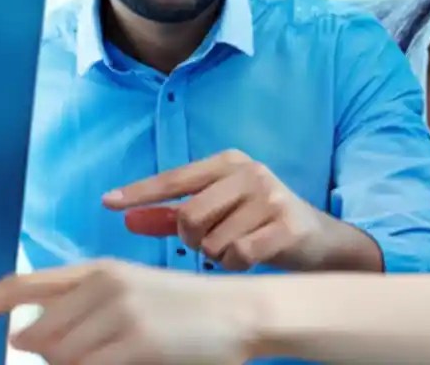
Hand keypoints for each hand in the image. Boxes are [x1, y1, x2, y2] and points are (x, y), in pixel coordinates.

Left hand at [0, 260, 262, 364]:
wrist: (243, 311)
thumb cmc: (188, 312)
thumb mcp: (131, 296)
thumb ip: (78, 310)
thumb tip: (26, 339)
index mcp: (97, 268)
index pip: (20, 285)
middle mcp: (102, 284)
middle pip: (38, 340)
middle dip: (58, 357)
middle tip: (110, 351)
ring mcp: (118, 313)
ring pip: (60, 361)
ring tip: (131, 353)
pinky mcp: (135, 343)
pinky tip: (132, 360)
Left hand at [105, 149, 327, 270]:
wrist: (321, 241)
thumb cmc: (261, 224)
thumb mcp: (220, 211)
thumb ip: (173, 214)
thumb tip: (127, 217)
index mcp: (229, 162)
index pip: (175, 178)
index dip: (140, 192)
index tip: (108, 202)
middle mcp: (250, 173)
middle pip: (190, 217)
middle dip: (194, 240)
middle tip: (216, 242)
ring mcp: (271, 197)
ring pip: (212, 242)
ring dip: (220, 256)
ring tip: (241, 248)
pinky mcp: (286, 224)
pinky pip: (238, 255)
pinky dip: (238, 265)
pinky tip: (254, 258)